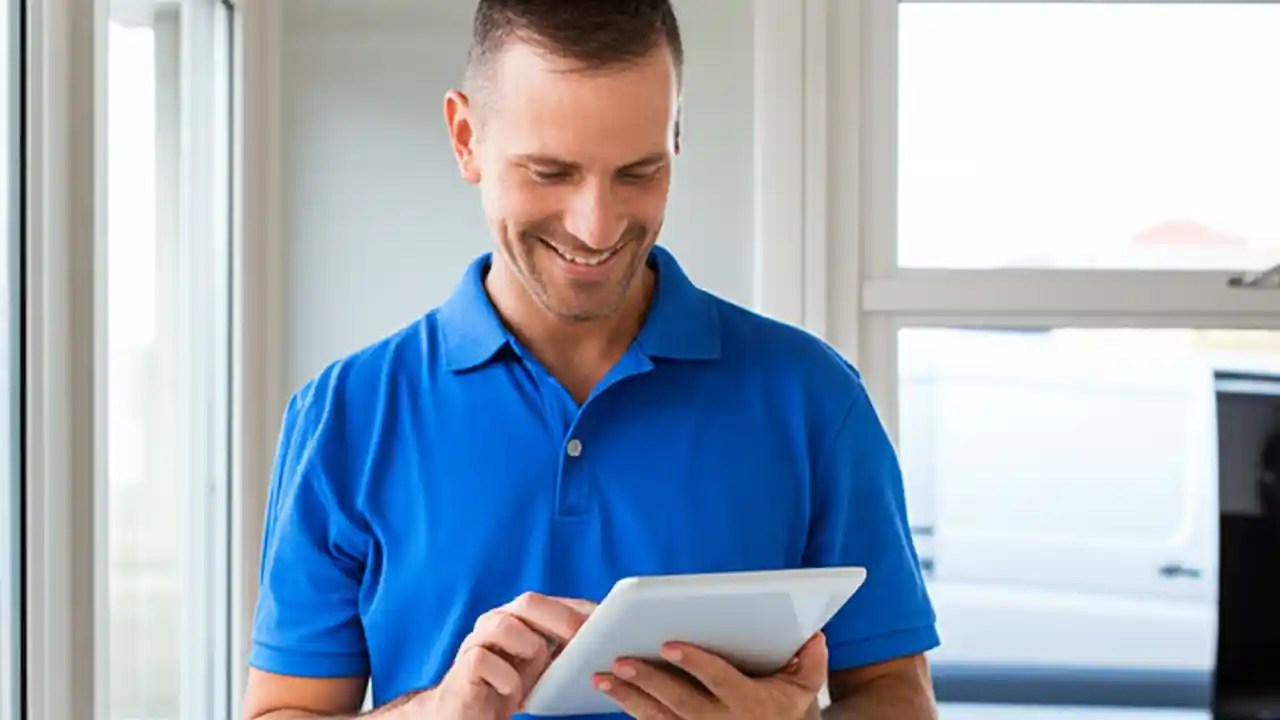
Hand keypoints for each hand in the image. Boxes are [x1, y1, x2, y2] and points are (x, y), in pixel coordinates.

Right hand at [419, 592, 595, 719]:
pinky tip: (511, 692)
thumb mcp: (542, 668)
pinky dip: (506, 680)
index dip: (581, 610)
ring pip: (505, 625)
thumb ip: (564, 649)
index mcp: (519, 616)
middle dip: (562, 619)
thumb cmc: (509, 687)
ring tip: (536, 674)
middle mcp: (497, 619)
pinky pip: (485, 661)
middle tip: (583, 641)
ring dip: (529, 649)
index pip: (555, 601)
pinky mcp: (464, 665)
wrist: (469, 715)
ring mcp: (477, 639)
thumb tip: (605, 643)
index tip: (608, 624)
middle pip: (529, 602)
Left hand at [593, 632, 827, 719]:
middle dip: (649, 681)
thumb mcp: (805, 690)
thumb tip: (815, 636)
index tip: (669, 645)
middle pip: (680, 702)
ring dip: (629, 698)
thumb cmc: (786, 713)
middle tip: (620, 660)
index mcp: (751, 703)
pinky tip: (613, 695)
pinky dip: (634, 713)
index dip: (695, 663)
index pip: (720, 681)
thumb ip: (811, 663)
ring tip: (602, 677)